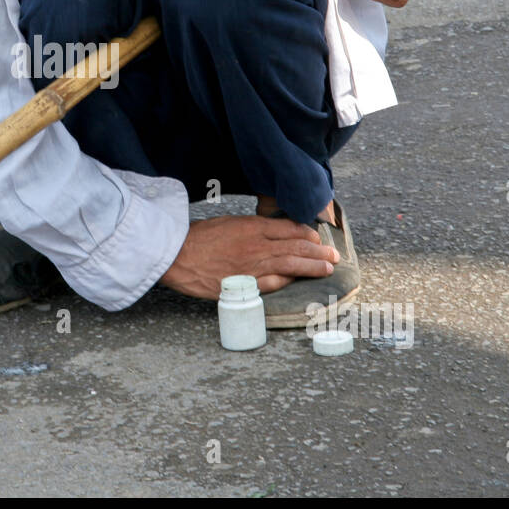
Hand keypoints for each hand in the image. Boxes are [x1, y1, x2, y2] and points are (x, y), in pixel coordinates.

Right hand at [159, 216, 338, 300]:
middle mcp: (257, 245)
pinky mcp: (245, 284)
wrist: (176, 255)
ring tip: (326, 269)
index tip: (316, 238)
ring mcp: (253, 266)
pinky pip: (273, 283)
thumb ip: (250, 228)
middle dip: (318, 252)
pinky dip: (287, 281)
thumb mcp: (227, 223)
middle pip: (296, 247)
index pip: (289, 229)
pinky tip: (297, 281)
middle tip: (333, 256)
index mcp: (252, 227)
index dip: (307, 234)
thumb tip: (269, 233)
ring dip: (312, 267)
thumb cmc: (197, 238)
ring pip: (290, 265)